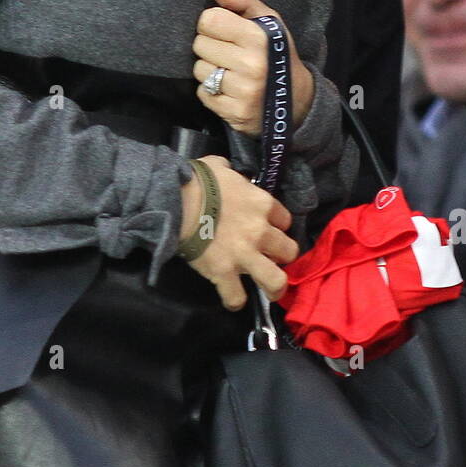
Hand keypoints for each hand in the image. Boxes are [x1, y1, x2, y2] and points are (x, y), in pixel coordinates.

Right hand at [179, 154, 298, 309]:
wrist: (176, 200)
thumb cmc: (197, 180)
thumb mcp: (220, 166)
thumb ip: (231, 172)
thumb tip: (228, 171)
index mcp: (263, 204)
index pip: (285, 220)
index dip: (277, 226)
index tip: (268, 229)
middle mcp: (261, 232)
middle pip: (289, 251)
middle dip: (281, 255)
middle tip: (269, 257)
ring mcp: (245, 255)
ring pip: (276, 280)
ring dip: (274, 286)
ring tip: (268, 289)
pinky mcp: (224, 273)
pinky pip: (237, 297)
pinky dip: (234, 300)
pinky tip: (232, 298)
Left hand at [192, 0, 314, 136]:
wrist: (296, 100)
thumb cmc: (277, 54)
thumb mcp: (269, 23)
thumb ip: (242, 2)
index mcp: (258, 38)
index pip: (209, 20)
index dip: (212, 22)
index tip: (223, 30)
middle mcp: (250, 65)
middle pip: (200, 44)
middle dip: (210, 46)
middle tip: (228, 52)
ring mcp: (242, 91)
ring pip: (199, 69)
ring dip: (209, 69)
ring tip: (229, 70)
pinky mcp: (234, 112)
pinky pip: (202, 93)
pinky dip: (211, 90)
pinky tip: (228, 88)